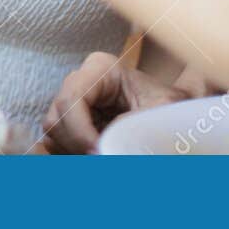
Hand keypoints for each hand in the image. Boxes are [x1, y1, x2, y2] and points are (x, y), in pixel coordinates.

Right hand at [42, 52, 190, 153]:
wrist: (175, 112)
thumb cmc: (171, 105)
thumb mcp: (163, 110)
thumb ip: (136, 124)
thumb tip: (105, 145)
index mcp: (100, 69)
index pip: (70, 100)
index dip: (79, 132)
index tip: (99, 153)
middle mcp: (80, 82)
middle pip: (56, 119)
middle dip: (77, 145)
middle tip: (104, 159)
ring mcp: (72, 101)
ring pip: (53, 133)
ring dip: (74, 152)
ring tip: (104, 156)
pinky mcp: (71, 121)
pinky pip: (57, 143)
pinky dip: (73, 155)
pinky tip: (98, 155)